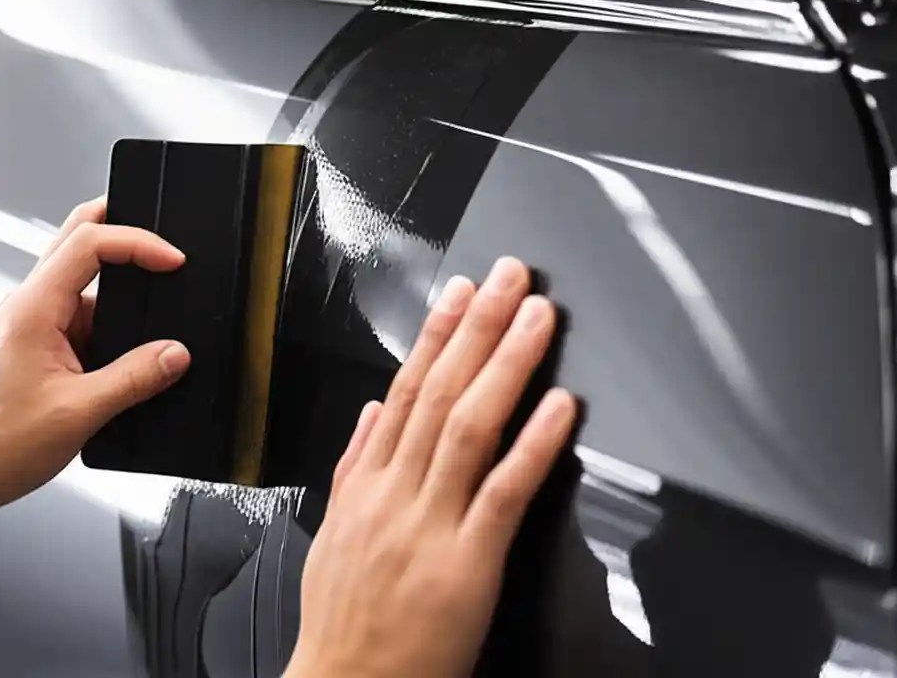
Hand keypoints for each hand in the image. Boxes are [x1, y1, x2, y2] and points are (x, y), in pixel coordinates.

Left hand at [0, 198, 191, 516]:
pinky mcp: (35, 344)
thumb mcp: (79, 413)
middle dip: (123, 236)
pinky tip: (124, 358)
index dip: (137, 241)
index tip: (172, 260)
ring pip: (82, 282)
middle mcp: (28, 306)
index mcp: (32, 308)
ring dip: (118, 295)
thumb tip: (175, 354)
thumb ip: (135, 379)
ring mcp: (30, 323)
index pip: (89, 242)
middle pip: (78, 240)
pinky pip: (80, 318)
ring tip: (147, 329)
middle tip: (164, 248)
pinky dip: (108, 328)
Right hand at [286, 257, 575, 677]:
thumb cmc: (345, 620)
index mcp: (367, 484)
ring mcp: (430, 525)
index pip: (405, 391)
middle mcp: (396, 492)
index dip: (436, 335)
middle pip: (439, 392)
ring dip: (507, 365)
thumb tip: (373, 412)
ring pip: (470, 427)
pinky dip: (533, 445)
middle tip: (510, 277)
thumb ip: (355, 465)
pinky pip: (504, 492)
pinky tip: (560, 407)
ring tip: (537, 317)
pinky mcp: (466, 563)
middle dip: (477, 327)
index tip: (462, 291)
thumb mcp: (335, 532)